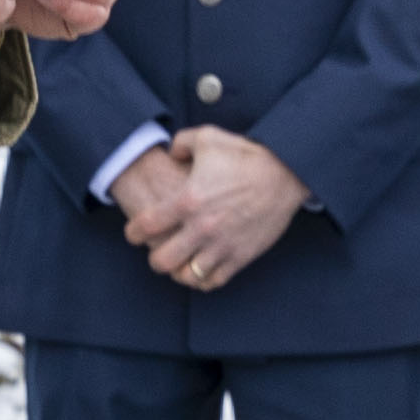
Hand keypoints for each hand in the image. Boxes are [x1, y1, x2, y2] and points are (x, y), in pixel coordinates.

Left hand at [121, 126, 307, 291]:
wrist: (286, 173)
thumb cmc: (246, 155)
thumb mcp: (207, 138)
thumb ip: (180, 144)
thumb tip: (170, 154)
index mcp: (188, 200)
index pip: (145, 226)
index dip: (133, 232)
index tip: (134, 232)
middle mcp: (201, 228)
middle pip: (161, 261)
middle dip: (154, 257)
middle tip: (158, 250)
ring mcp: (222, 245)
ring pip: (187, 277)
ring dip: (179, 271)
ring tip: (180, 262)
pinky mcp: (241, 256)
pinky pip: (213, 281)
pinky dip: (202, 279)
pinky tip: (201, 268)